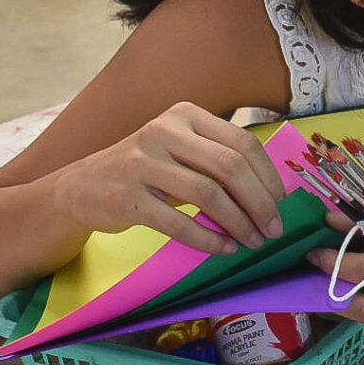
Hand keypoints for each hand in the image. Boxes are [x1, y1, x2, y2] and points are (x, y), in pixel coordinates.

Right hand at [61, 102, 284, 254]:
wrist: (81, 187)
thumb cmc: (147, 170)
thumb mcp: (181, 149)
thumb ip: (219, 159)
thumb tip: (273, 193)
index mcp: (185, 115)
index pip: (242, 142)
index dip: (268, 176)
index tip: (281, 203)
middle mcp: (163, 131)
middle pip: (230, 167)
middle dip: (260, 202)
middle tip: (274, 229)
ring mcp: (141, 163)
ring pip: (207, 195)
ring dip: (238, 223)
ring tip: (252, 241)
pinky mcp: (126, 197)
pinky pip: (179, 223)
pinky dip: (208, 240)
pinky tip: (224, 249)